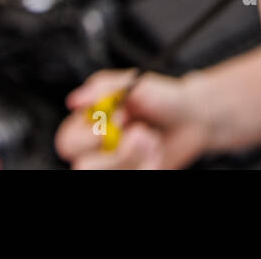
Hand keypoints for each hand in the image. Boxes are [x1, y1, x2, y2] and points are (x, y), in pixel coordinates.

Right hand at [55, 69, 213, 168]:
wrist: (193, 117)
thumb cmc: (162, 97)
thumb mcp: (133, 83)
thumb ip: (103, 87)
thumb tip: (75, 100)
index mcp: (89, 123)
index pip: (67, 142)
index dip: (90, 136)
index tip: (121, 118)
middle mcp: (98, 149)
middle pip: (84, 168)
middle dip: (118, 153)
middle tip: (142, 133)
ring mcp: (115, 166)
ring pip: (111, 175)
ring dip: (137, 159)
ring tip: (152, 141)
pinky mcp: (132, 174)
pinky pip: (132, 179)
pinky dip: (148, 168)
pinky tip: (155, 154)